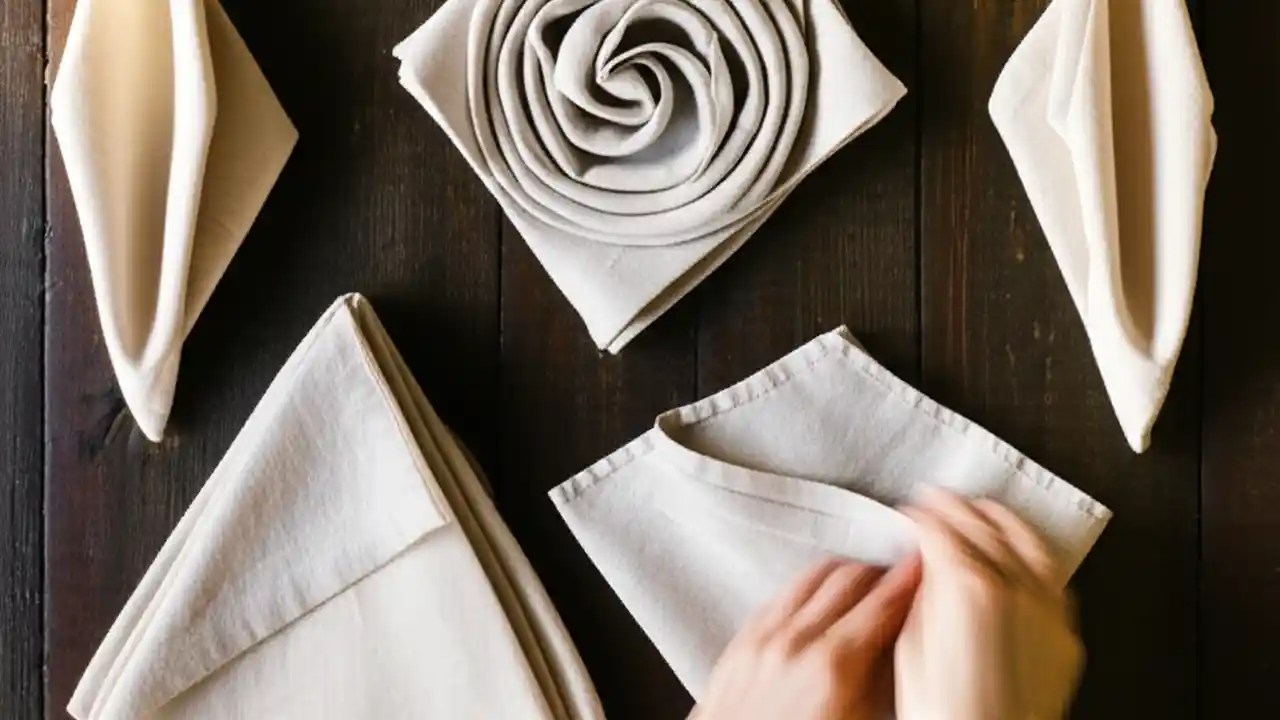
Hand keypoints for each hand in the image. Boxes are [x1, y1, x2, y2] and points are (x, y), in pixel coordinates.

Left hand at [692, 557, 921, 719]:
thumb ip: (880, 677)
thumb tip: (902, 641)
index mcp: (832, 668)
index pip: (882, 603)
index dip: (910, 580)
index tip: (925, 566)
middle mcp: (795, 641)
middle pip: (849, 578)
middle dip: (881, 573)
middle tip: (900, 578)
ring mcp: (762, 636)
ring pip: (812, 577)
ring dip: (844, 575)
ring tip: (864, 586)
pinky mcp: (740, 639)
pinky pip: (781, 595)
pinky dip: (808, 590)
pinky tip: (820, 604)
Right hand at [895, 489, 1082, 719]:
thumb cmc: (944, 712)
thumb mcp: (910, 646)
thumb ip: (922, 596)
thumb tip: (925, 570)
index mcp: (966, 585)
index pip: (939, 529)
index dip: (921, 516)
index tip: (911, 512)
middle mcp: (1011, 586)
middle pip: (980, 525)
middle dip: (954, 508)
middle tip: (935, 499)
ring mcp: (1044, 607)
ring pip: (1024, 541)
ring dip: (997, 519)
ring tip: (981, 509)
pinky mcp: (1063, 632)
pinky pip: (1051, 574)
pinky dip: (1032, 551)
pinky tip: (1021, 549)